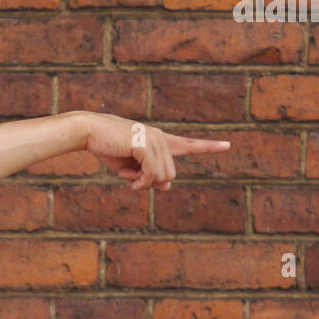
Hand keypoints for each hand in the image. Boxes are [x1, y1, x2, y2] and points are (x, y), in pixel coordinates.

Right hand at [80, 112, 230, 192]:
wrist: (90, 133)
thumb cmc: (108, 148)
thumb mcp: (130, 168)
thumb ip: (149, 175)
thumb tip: (167, 186)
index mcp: (159, 140)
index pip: (188, 144)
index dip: (208, 146)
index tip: (227, 145)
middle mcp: (161, 137)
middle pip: (170, 174)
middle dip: (151, 183)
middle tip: (132, 181)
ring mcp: (155, 139)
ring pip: (163, 176)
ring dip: (144, 183)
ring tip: (126, 176)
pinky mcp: (146, 143)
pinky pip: (153, 173)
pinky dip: (140, 182)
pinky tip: (127, 179)